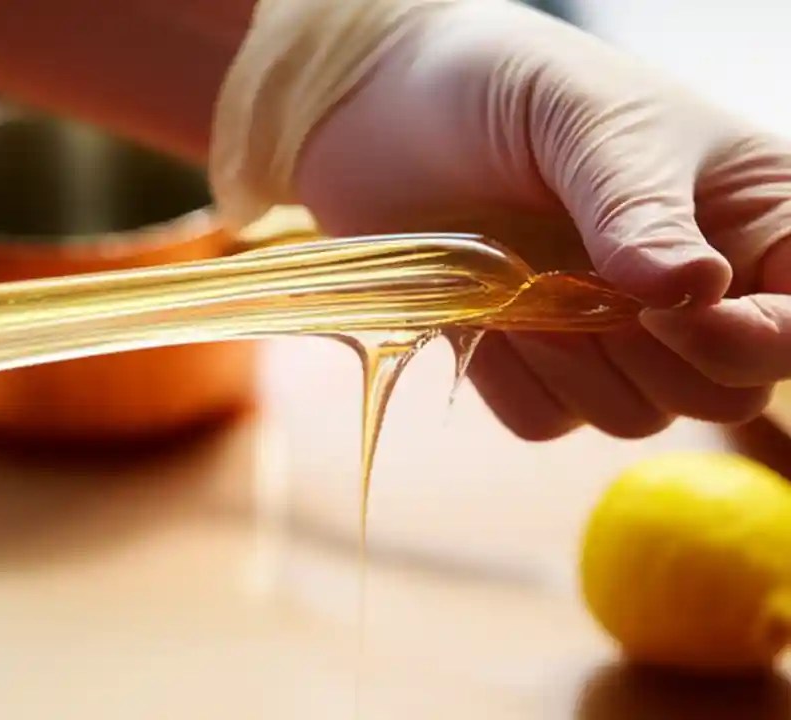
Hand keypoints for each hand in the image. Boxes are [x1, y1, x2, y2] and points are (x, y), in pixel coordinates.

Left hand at [294, 1, 788, 438]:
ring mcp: (611, 332)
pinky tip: (484, 314)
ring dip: (571, 365)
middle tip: (574, 284)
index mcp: (749, 212)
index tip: (661, 313)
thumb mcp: (582, 122)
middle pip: (722, 393)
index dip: (753, 342)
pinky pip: (547, 420)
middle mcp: (693, 284)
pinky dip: (513, 378)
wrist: (379, 110)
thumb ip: (637, 205)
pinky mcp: (536, 360)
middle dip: (647, 356)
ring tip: (519, 285)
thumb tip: (692, 289)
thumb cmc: (498, 88)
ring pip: (632, 415)